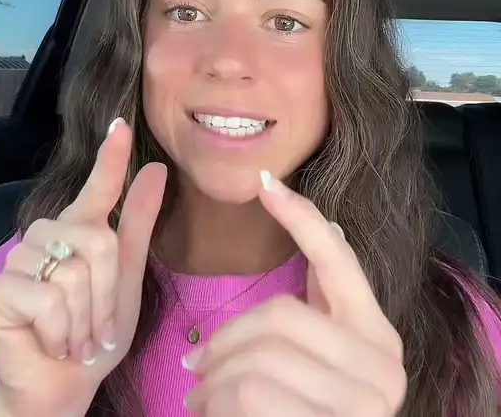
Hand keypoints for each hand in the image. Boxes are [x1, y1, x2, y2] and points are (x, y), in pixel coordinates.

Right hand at [0, 119, 166, 416]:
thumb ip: (137, 225)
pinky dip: (60, 332)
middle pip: (99, 244)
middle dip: (106, 297)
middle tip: (94, 327)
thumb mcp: (127, 280)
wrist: (62, 386)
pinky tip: (51, 342)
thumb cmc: (95, 335)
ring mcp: (19, 259)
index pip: (97, 187)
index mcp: (81, 231)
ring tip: (74, 337)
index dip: (110, 158)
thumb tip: (156, 169)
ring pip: (73, 274)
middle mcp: (47, 235)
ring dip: (84, 320)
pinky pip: (48, 300)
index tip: (120, 125)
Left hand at [183, 173, 406, 416]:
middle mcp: (383, 366)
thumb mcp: (323, 360)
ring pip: (258, 359)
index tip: (265, 182)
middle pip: (279, 317)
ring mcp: (362, 404)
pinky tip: (209, 413)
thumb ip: (326, 306)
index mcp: (376, 335)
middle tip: (193, 363)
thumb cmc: (310, 414)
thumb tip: (335, 227)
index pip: (337, 259)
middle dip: (224, 339)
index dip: (301, 217)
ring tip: (199, 395)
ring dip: (213, 378)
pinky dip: (216, 402)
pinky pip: (251, 396)